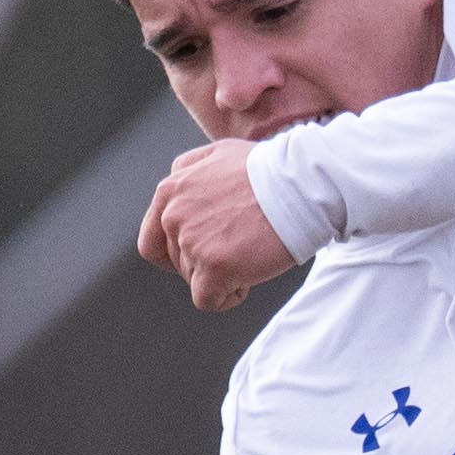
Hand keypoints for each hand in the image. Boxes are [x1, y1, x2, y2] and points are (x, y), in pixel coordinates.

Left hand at [135, 139, 294, 312]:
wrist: (301, 184)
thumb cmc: (270, 169)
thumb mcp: (218, 153)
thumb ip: (189, 170)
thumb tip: (179, 187)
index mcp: (170, 191)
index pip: (152, 241)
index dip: (176, 254)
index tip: (202, 254)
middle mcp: (173, 216)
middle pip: (177, 264)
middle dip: (205, 263)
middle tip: (240, 249)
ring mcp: (192, 242)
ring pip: (194, 281)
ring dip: (221, 277)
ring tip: (251, 256)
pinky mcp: (214, 266)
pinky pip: (208, 300)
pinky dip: (228, 297)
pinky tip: (248, 280)